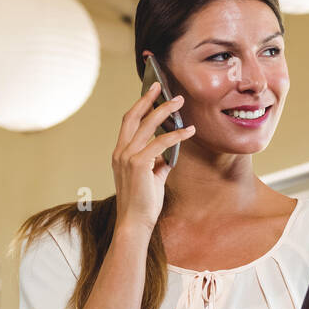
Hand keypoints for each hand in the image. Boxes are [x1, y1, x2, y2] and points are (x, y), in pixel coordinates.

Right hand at [112, 71, 195, 233]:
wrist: (134, 223)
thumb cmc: (143, 203)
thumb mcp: (151, 177)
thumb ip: (157, 162)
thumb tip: (169, 151)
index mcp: (120, 153)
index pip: (129, 122)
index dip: (140, 105)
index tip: (152, 93)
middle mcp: (120, 152)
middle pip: (134, 116)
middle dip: (148, 98)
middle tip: (162, 85)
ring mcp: (127, 157)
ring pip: (148, 125)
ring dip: (165, 110)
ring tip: (180, 102)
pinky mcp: (138, 164)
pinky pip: (160, 142)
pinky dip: (176, 134)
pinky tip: (188, 130)